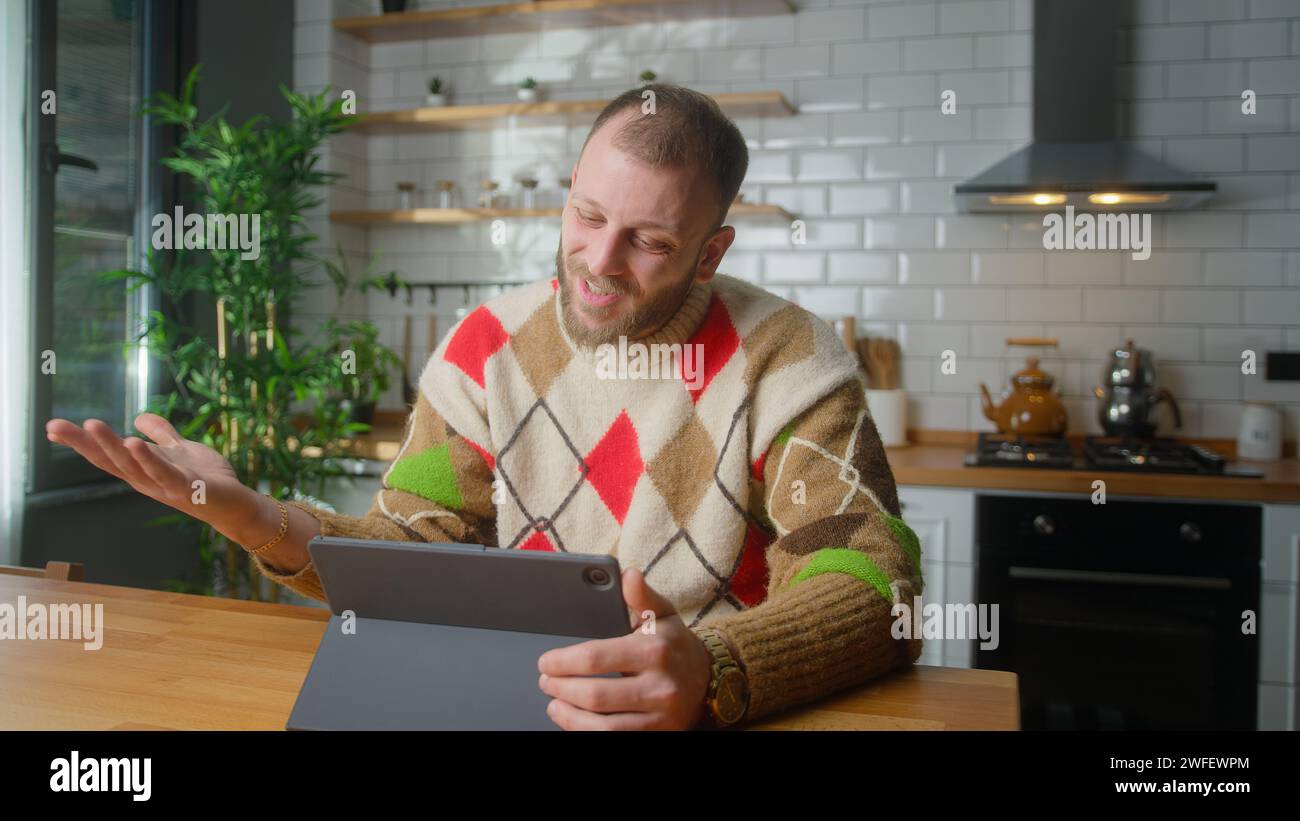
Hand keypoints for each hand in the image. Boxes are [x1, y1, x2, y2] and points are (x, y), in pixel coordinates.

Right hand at [45, 413, 253, 531]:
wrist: (235, 502)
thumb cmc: (205, 478)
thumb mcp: (179, 450)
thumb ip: (161, 434)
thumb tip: (138, 416)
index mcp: (141, 470)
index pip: (105, 455)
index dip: (80, 443)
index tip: (51, 428)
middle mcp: (146, 480)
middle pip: (111, 461)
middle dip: (85, 443)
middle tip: (56, 426)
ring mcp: (165, 486)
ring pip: (133, 466)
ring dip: (113, 446)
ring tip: (93, 426)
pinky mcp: (188, 488)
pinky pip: (165, 473)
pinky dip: (149, 460)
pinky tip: (135, 443)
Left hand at [537, 567, 713, 729]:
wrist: (709, 679)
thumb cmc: (675, 644)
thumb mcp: (662, 613)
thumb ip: (641, 596)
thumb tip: (627, 574)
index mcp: (654, 650)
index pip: (596, 658)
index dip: (562, 662)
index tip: (546, 661)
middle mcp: (659, 686)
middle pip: (595, 695)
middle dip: (561, 689)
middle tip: (545, 681)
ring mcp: (659, 715)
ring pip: (603, 725)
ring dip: (569, 716)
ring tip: (554, 704)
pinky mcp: (658, 734)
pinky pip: (616, 738)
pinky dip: (588, 731)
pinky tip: (575, 720)